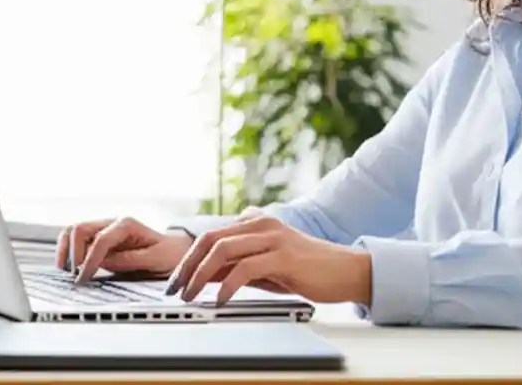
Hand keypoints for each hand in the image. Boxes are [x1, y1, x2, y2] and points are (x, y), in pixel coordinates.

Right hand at [54, 217, 192, 284]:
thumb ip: (130, 260)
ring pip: (72, 231)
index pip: (100, 240)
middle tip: (74, 276)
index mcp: (127, 225)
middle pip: (79, 229)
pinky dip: (67, 252)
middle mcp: (112, 223)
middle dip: (73, 253)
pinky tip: (69, 268)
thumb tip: (104, 263)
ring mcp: (103, 229)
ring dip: (65, 251)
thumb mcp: (156, 259)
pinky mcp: (98, 239)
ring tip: (66, 272)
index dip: (90, 261)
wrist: (174, 250)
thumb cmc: (168, 254)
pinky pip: (75, 240)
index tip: (83, 280)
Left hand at [165, 215, 372, 306]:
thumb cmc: (308, 269)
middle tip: (176, 289)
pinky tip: (220, 299)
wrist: (347, 270)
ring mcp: (272, 237)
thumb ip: (238, 266)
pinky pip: (245, 268)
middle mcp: (261, 223)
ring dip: (200, 275)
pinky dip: (227, 285)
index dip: (188, 258)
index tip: (175, 280)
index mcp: (255, 222)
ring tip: (192, 295)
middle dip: (187, 266)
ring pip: (222, 250)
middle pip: (210, 239)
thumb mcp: (266, 266)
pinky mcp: (283, 255)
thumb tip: (206, 277)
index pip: (210, 235)